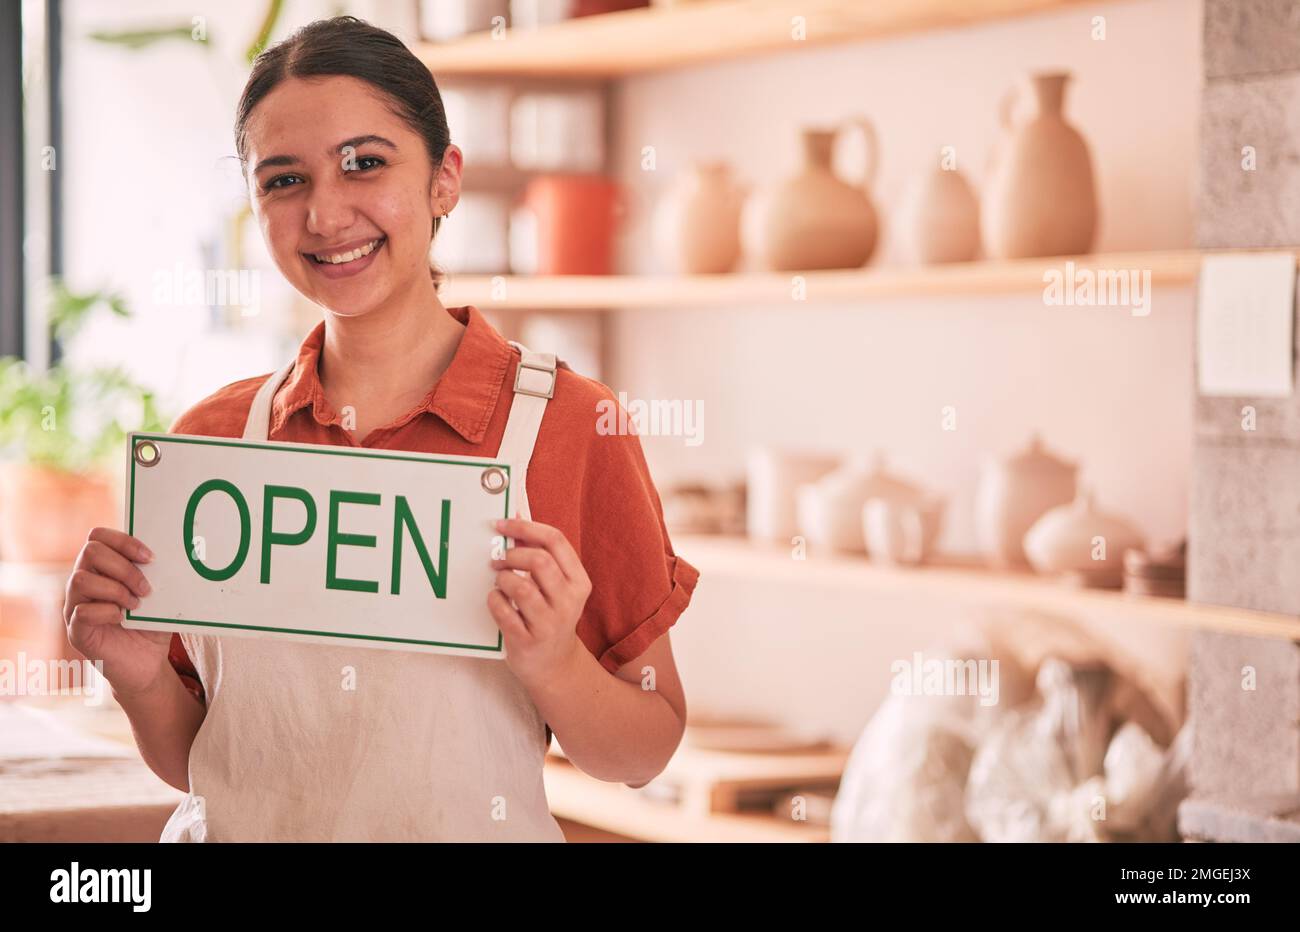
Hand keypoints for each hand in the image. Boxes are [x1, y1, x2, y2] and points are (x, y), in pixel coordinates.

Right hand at [64, 527, 170, 697]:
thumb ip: (158, 573)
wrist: (147, 663)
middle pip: (90, 551)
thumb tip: (176, 552)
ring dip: (116, 590)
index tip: (151, 558)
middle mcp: (82, 583)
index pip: (98, 536)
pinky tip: (123, 619)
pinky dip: (107, 612)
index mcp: (101, 568)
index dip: (124, 541)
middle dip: (124, 567)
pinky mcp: (75, 631)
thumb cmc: (151, 624)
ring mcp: (74, 606)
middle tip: (146, 588)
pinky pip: (82, 611)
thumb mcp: (159, 595)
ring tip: (136, 604)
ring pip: (81, 579)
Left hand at [487, 516, 591, 685]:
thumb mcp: (557, 587)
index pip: (556, 541)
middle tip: (499, 560)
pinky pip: (503, 611)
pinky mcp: (528, 640)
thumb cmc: (551, 616)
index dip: (525, 528)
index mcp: (579, 582)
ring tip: (500, 582)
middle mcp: (569, 601)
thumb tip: (517, 518)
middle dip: (512, 555)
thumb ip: (540, 554)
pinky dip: (494, 600)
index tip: (502, 525)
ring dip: (503, 579)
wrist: (554, 665)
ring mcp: (549, 623)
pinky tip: (497, 600)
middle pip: (540, 561)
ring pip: (520, 586)